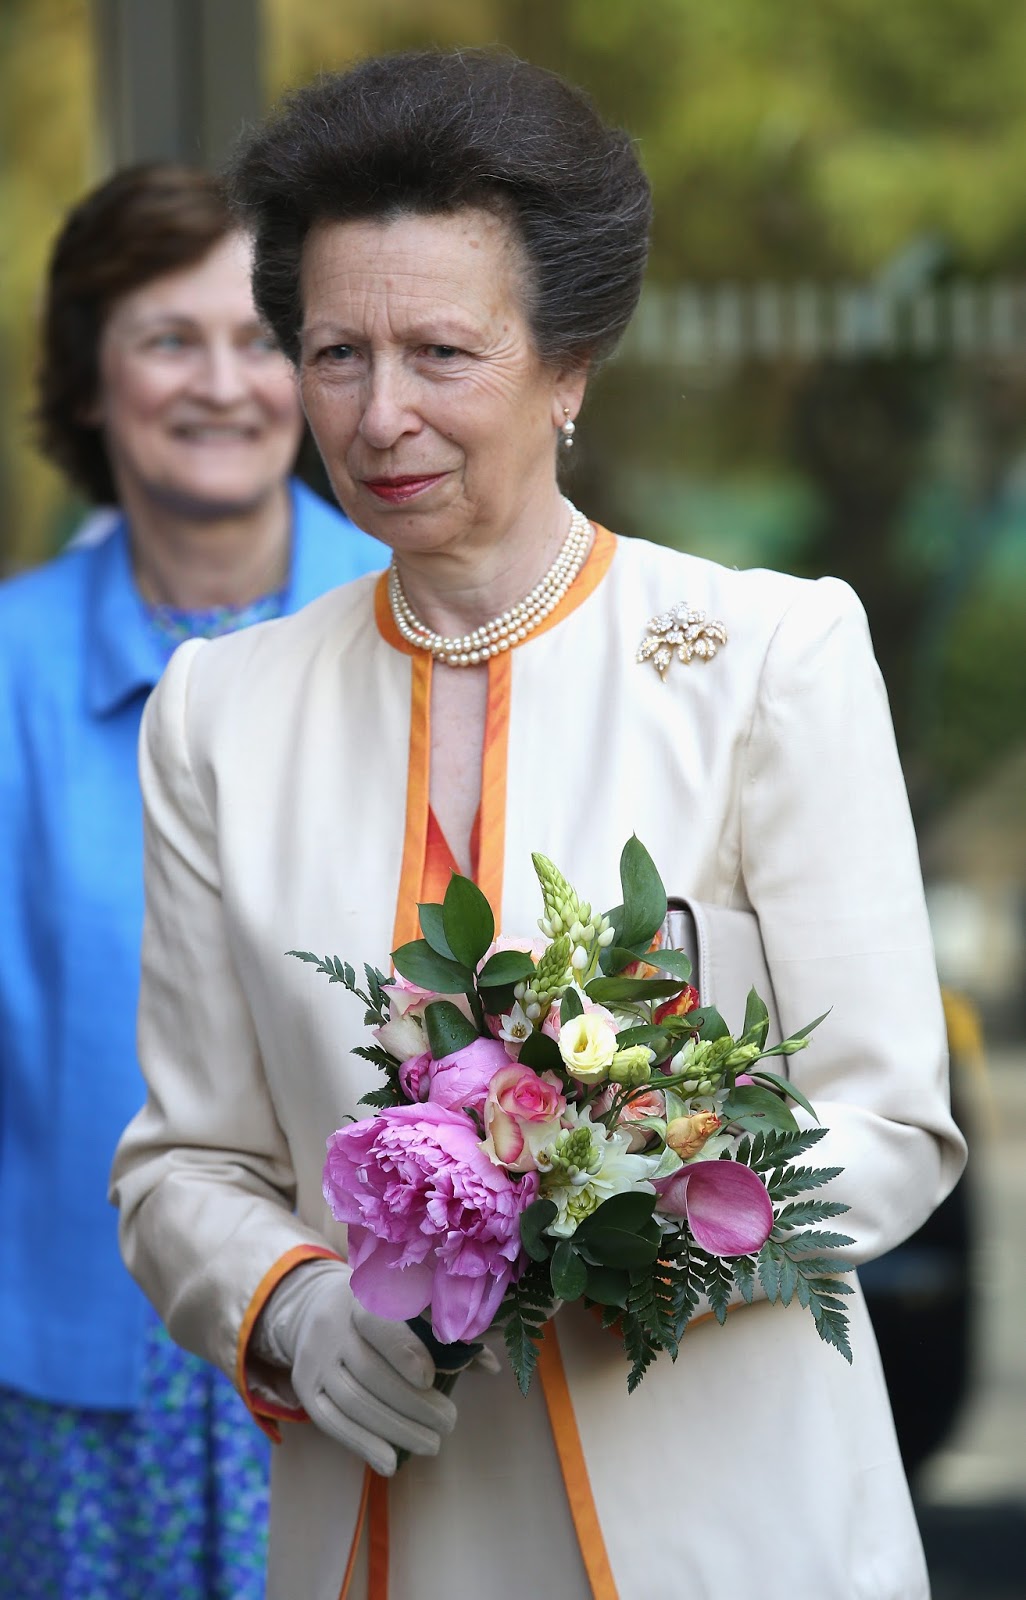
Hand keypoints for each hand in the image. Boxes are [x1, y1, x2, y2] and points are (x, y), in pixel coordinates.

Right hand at [257, 1261, 457, 1475]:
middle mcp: (332, 1325)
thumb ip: (447, 1333)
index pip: (378, 1322)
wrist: (313, 1306)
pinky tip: (390, 1463)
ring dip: (394, 1429)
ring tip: (433, 1444)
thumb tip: (492, 1366)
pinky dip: (361, 1445)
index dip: (403, 1350)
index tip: (431, 1378)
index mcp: (362, 1296)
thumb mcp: (406, 1305)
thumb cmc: (380, 1310)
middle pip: (370, 1371)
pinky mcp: (306, 1388)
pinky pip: (330, 1421)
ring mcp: (315, 1358)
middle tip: (450, 1423)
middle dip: (413, 1404)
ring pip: (352, 1400)